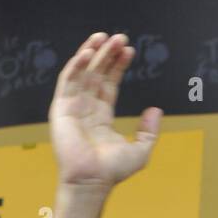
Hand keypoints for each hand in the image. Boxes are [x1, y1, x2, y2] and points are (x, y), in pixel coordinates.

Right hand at [49, 31, 161, 189]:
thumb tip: (156, 109)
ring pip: (81, 72)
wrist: (92, 180)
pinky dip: (76, 64)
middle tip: (119, 37)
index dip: (118, 65)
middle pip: (96, 73)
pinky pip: (67, 80)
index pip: (109, 83)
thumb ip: (149, 130)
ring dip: (90, 52)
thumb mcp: (140, 150)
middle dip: (107, 54)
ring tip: (102, 36)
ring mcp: (72, 107)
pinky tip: (88, 52)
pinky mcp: (60, 108)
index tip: (129, 50)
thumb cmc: (112, 171)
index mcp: (101, 116)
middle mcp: (86, 109)